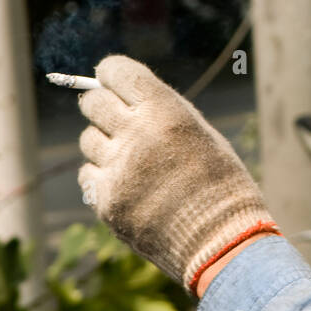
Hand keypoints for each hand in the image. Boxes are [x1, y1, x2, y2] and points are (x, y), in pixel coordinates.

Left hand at [76, 55, 279, 293]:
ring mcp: (117, 169)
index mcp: (165, 110)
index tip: (110, 78)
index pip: (115, 71)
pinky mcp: (106, 201)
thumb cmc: (219, 181)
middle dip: (102, 105)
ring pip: (88, 139)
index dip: (110, 73)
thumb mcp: (199, 132)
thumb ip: (160, 111)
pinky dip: (102, 176)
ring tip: (133, 160)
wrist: (222, 239)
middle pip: (93, 103)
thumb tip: (121, 95)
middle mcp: (136, 134)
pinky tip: (128, 185)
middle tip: (116, 118)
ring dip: (105, 143)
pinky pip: (88, 174)